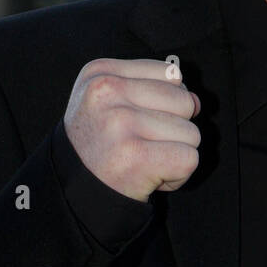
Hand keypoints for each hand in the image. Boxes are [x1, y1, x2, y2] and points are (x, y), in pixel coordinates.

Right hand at [64, 57, 201, 201]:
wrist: (70, 193)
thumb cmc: (100, 144)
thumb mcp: (112, 101)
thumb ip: (157, 90)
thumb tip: (196, 101)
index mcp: (100, 72)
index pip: (171, 73)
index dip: (165, 103)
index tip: (137, 122)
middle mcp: (107, 92)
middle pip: (184, 101)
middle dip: (173, 129)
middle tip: (140, 145)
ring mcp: (120, 123)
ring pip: (191, 132)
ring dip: (174, 153)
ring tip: (142, 161)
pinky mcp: (134, 157)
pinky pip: (189, 159)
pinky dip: (177, 176)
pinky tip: (149, 178)